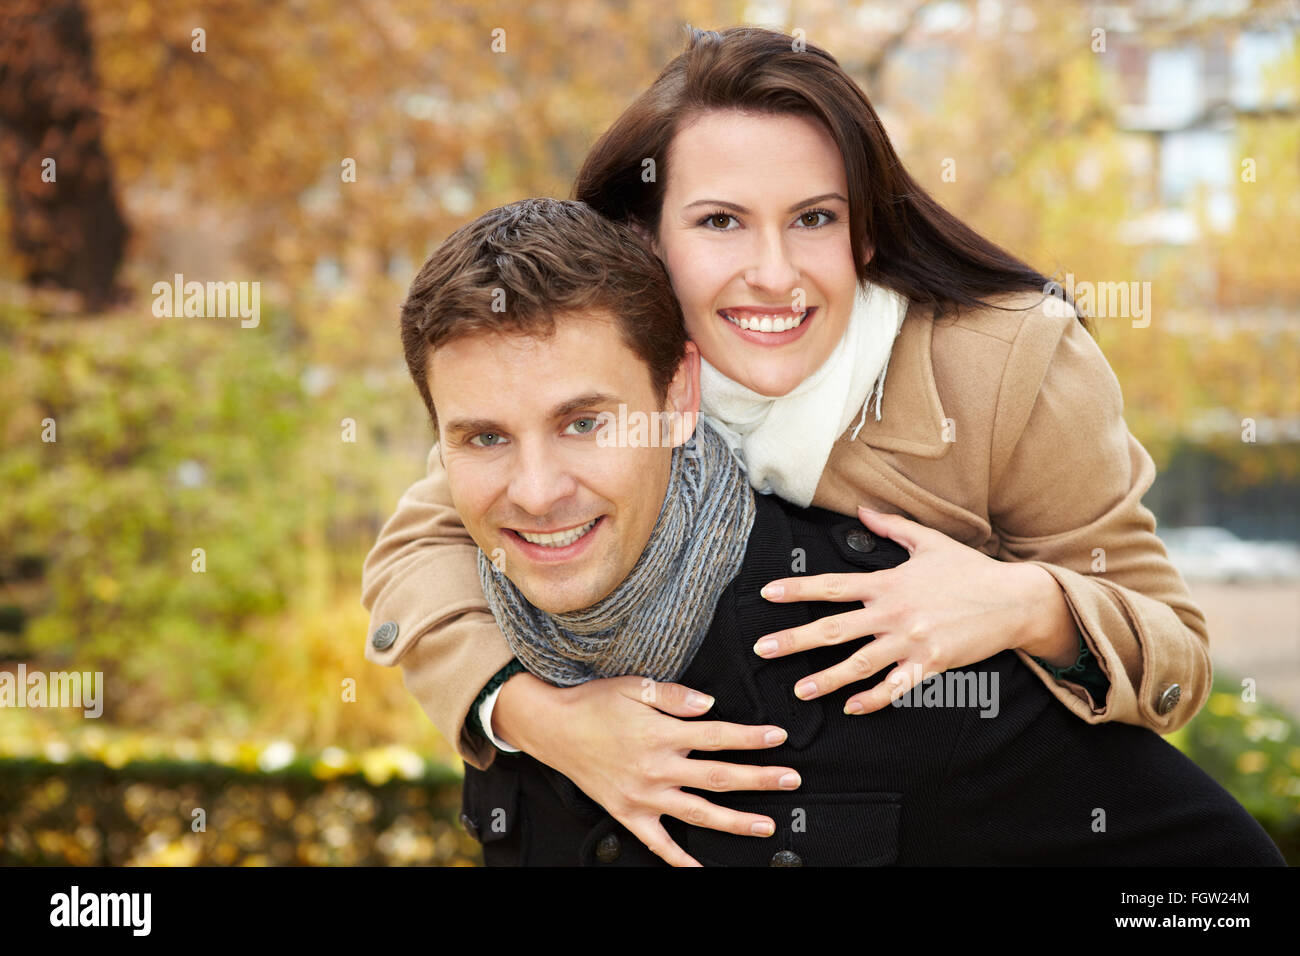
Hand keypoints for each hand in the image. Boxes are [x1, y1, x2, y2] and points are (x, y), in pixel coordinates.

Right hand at [492, 672, 800, 866]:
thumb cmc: (593, 703)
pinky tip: (701, 868)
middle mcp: (657, 769)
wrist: (552, 728)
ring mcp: (643, 796)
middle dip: (759, 779)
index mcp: (661, 734)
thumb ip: (675, 696)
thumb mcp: (633, 687)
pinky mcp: (628, 814)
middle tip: (791, 780)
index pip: (718, 736)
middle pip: (719, 777)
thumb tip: (710, 705)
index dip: (751, 738)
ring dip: (735, 821)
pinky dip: (680, 860)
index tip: (779, 737)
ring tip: (766, 826)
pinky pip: (658, 844)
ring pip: (699, 813)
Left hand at [753, 506, 1080, 714]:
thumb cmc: (970, 570)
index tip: (767, 594)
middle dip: (795, 641)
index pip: (832, 586)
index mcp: (887, 583)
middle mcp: (893, 613)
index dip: (797, 590)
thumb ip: (891, 527)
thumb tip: (863, 510)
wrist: (1013, 600)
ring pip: (859, 664)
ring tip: (800, 691)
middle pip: (834, 629)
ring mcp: (910, 641)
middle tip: (763, 650)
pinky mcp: (930, 663)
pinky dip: (873, 699)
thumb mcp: (929, 541)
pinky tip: (852, 707)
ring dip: (826, 679)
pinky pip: (896, 686)